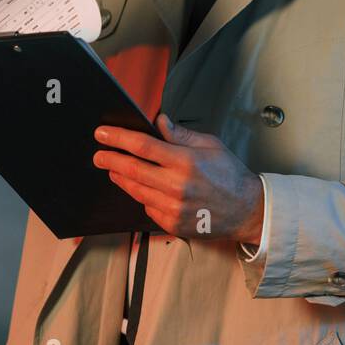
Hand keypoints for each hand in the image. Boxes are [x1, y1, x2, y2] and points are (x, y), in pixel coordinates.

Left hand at [93, 114, 264, 243]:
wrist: (247, 210)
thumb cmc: (230, 175)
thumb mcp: (210, 145)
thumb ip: (181, 134)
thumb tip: (158, 121)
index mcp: (185, 162)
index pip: (142, 146)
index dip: (118, 138)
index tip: (102, 133)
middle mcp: (176, 186)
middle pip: (132, 169)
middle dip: (109, 159)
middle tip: (98, 154)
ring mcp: (172, 207)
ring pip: (135, 190)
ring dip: (120, 177)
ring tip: (113, 168)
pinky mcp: (171, 224)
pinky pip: (147, 207)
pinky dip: (141, 195)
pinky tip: (141, 188)